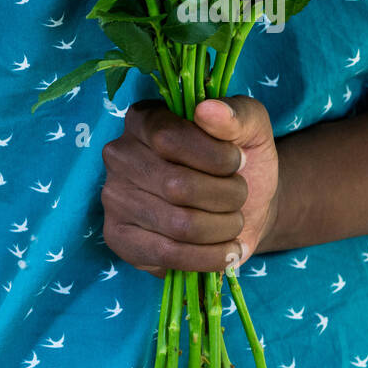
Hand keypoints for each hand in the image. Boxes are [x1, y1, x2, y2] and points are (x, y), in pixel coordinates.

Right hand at [100, 96, 278, 276]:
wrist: (245, 207)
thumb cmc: (241, 162)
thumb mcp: (254, 130)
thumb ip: (238, 114)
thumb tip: (208, 110)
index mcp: (143, 120)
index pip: (169, 138)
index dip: (215, 157)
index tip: (238, 162)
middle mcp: (119, 156)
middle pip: (177, 187)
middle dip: (226, 197)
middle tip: (239, 197)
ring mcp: (113, 198)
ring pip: (178, 224)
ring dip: (223, 228)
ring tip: (233, 223)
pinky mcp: (118, 237)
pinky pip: (167, 254)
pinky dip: (209, 258)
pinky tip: (225, 251)